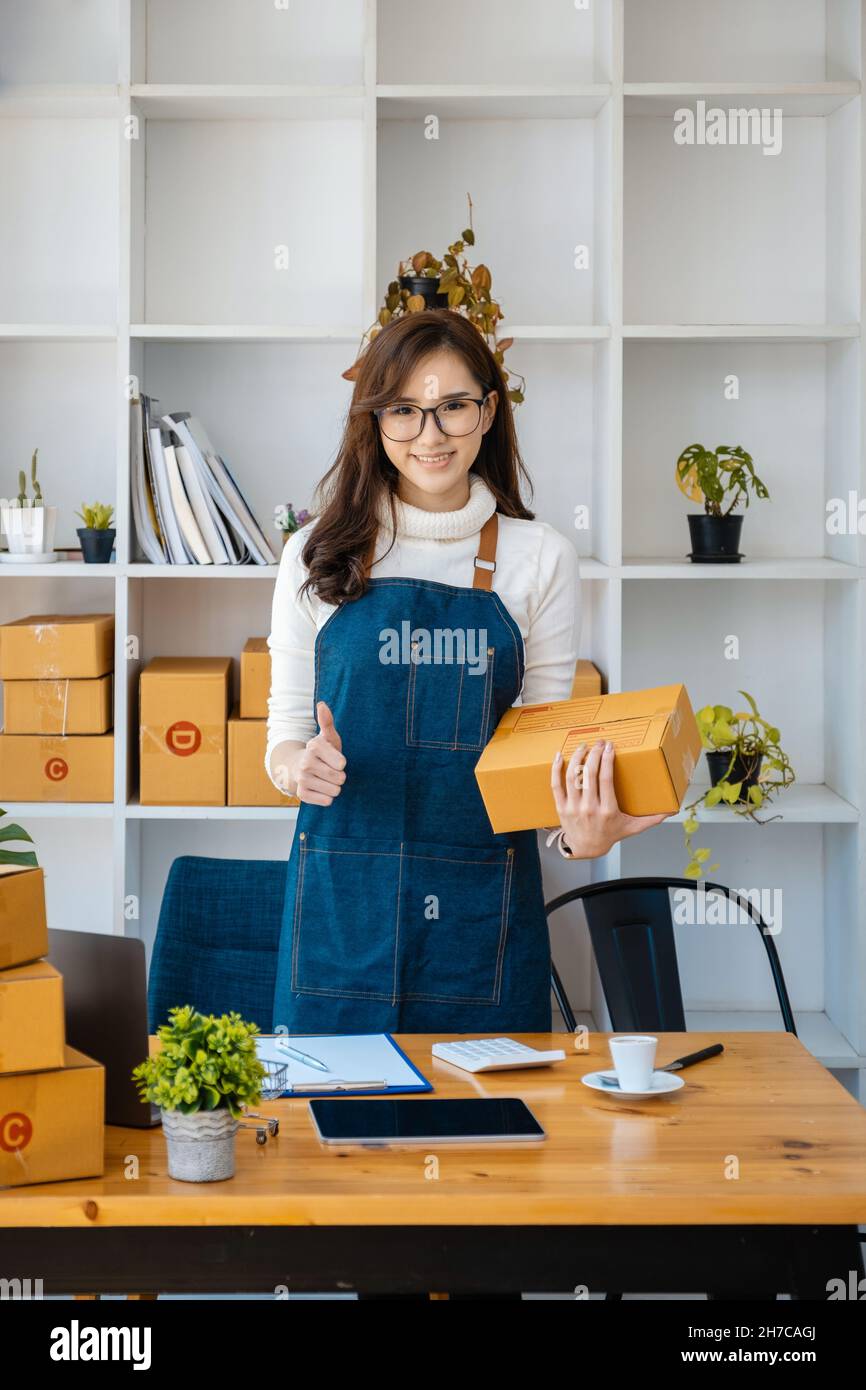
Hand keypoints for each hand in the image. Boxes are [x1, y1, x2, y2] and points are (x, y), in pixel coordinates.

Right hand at [293, 700, 345, 805]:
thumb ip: (327, 722)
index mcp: (314, 747)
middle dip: (340, 776)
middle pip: (340, 778)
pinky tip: (321, 788)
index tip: (336, 760)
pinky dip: (328, 797)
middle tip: (331, 770)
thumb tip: (322, 704)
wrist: (299, 767)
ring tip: (326, 779)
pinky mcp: (302, 794)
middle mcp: (305, 763)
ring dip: (335, 787)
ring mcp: (302, 779)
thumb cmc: (321, 752)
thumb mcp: (327, 737)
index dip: (342, 763)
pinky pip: (327, 801)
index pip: (342, 764)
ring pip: (335, 791)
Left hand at [550, 739, 668, 859]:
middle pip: (589, 775)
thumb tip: (672, 810)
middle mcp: (589, 808)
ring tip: (583, 746)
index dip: (607, 760)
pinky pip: (556, 785)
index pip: (606, 780)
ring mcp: (573, 807)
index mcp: (608, 810)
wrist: (586, 849)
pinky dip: (556, 769)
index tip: (610, 747)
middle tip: (599, 743)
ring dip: (577, 758)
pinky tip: (559, 755)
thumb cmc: (610, 834)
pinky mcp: (561, 807)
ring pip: (572, 777)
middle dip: (594, 754)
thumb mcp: (632, 827)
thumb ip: (651, 819)